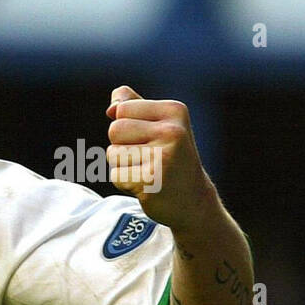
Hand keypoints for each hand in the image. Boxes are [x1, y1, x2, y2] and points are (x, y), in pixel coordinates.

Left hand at [105, 85, 217, 231]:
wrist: (193, 199)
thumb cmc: (170, 157)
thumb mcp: (160, 125)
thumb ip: (135, 107)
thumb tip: (113, 104)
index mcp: (175, 111)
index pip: (122, 109)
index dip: (126, 125)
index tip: (149, 138)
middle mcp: (172, 131)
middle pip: (114, 130)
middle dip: (121, 145)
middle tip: (146, 157)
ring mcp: (163, 156)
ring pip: (112, 153)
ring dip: (122, 165)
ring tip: (146, 170)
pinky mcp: (150, 180)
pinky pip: (115, 175)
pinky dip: (124, 182)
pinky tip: (145, 185)